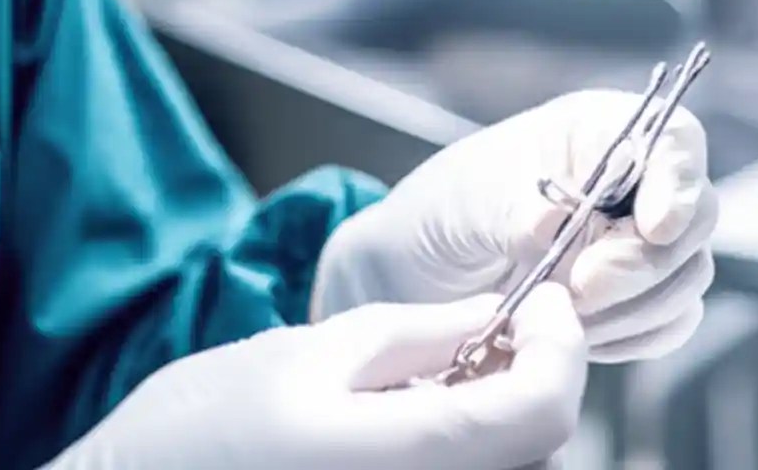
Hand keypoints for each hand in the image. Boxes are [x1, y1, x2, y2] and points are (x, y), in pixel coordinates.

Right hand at [44, 285, 586, 469]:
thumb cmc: (196, 432)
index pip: (538, 412)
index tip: (548, 303)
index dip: (562, 346)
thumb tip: (491, 316)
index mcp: (393, 458)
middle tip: (496, 331)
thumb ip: (414, 334)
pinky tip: (423, 419)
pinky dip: (473, 450)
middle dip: (534, 378)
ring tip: (444, 377)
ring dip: (506, 419)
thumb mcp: (307, 353)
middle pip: (539, 450)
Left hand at [314, 90, 718, 362]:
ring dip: (629, 308)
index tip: (654, 227)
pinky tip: (576, 332)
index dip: (678, 185)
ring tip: (557, 310)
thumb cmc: (454, 206)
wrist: (429, 269)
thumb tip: (553, 224)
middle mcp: (640, 184)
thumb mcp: (473, 192)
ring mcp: (646, 245)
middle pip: (694, 220)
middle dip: (640, 264)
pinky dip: (629, 337)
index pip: (675, 143)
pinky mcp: (641, 300)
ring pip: (686, 280)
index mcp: (606, 132)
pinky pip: (668, 324)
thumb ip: (517, 206)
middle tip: (579, 287)